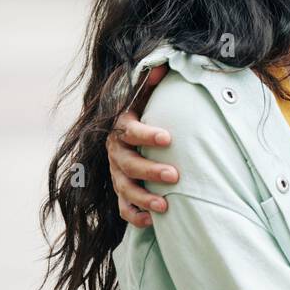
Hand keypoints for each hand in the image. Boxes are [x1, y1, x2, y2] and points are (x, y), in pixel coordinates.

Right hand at [109, 65, 177, 227]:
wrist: (129, 133)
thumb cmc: (146, 111)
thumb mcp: (146, 94)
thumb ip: (152, 83)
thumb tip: (163, 67)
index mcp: (121, 126)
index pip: (130, 130)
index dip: (147, 134)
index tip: (169, 137)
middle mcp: (114, 151)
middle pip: (127, 163)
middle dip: (150, 170)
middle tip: (175, 175)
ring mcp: (115, 173)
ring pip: (124, 189)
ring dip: (143, 198)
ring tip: (166, 206)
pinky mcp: (120, 192)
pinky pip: (123, 208)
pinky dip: (135, 217)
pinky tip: (152, 222)